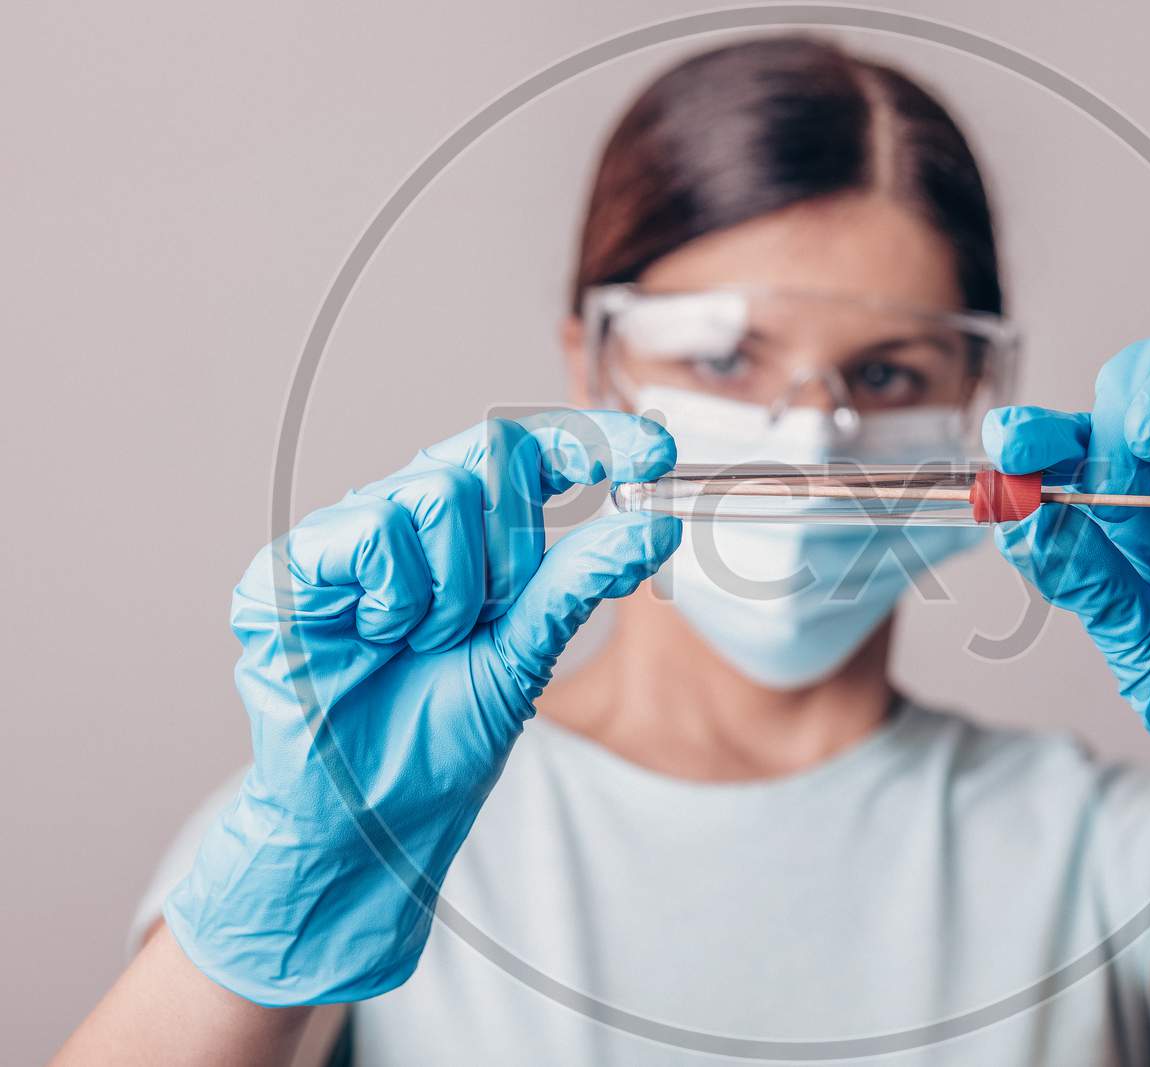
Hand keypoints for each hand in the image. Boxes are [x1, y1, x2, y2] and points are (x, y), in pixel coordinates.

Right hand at [165, 412, 679, 1003]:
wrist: (375, 819)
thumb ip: (582, 579)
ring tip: (424, 644)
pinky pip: (374, 530)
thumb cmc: (441, 737)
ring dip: (456, 590)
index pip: (532, 453)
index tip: (659, 454)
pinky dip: (397, 597)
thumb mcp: (529, 649)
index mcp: (467, 537)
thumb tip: (655, 524)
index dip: (594, 439)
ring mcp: (347, 539)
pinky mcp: (289, 569)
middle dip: (513, 546)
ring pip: (438, 491)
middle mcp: (406, 523)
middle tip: (488, 618)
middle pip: (491, 457)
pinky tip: (380, 640)